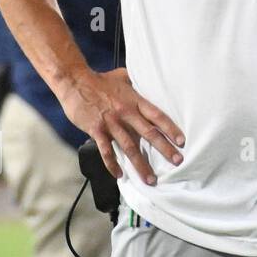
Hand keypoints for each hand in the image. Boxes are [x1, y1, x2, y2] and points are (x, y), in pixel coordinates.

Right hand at [60, 67, 183, 183]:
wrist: (75, 82)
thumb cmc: (100, 80)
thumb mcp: (124, 77)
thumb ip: (137, 83)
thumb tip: (150, 80)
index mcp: (135, 101)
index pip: (158, 116)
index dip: (171, 128)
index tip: (181, 141)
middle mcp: (126, 113)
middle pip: (149, 133)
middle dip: (165, 149)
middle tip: (177, 162)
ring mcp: (111, 123)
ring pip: (129, 147)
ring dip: (141, 164)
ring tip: (150, 179)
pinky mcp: (96, 130)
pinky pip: (106, 151)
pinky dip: (112, 164)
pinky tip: (120, 175)